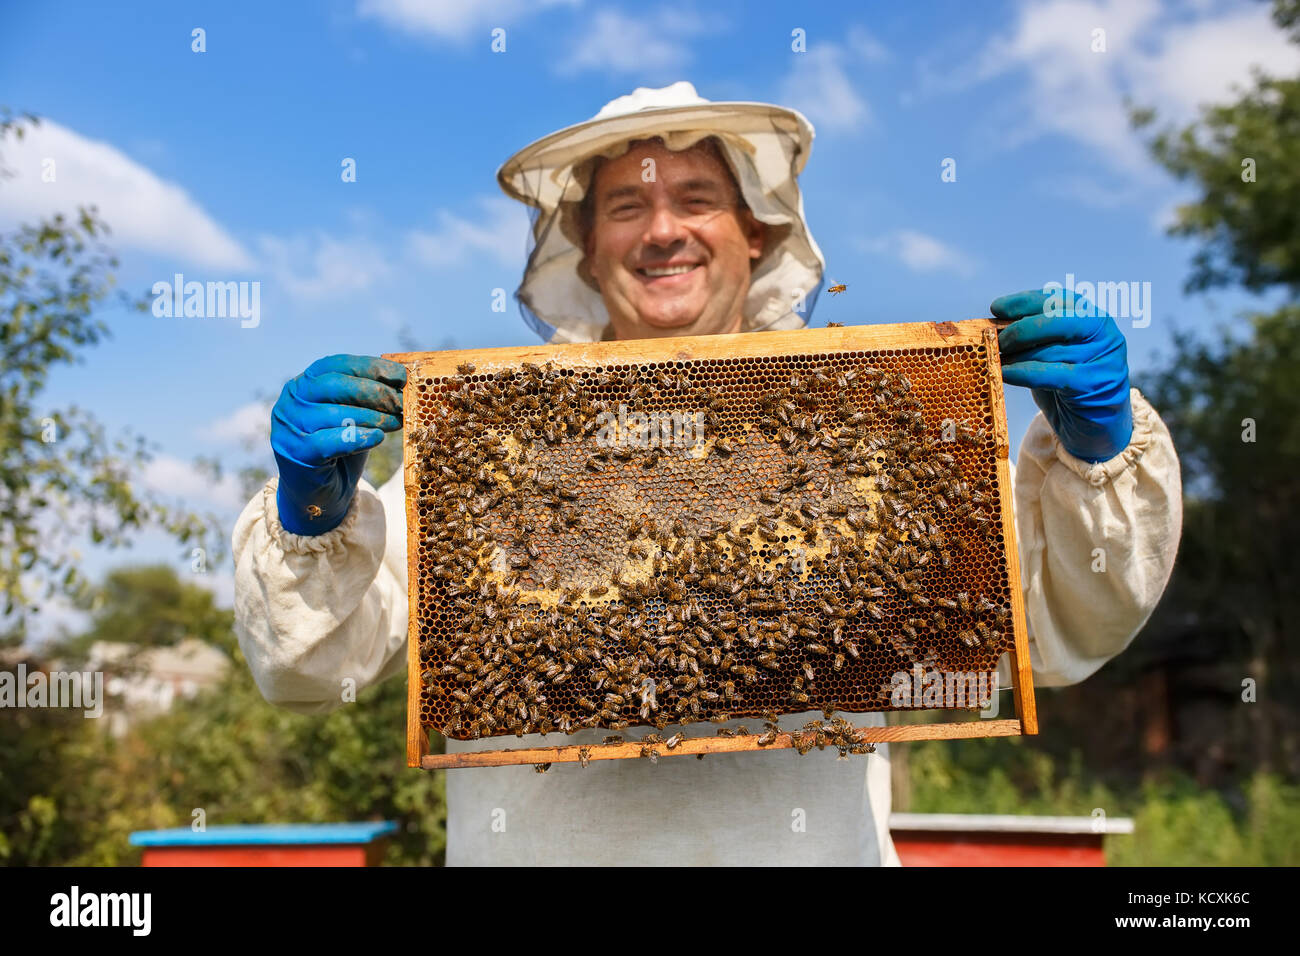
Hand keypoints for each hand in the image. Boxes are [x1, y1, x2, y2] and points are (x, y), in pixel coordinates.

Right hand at [271, 354, 405, 534]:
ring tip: (396, 422)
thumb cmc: (340, 449)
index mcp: (303, 384)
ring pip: (332, 414)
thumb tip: (401, 383)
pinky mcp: (295, 455)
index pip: (336, 365)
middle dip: (374, 392)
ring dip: (371, 416)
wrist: (319, 495)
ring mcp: (288, 428)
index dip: (370, 367)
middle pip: (333, 385)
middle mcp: (290, 402)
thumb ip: (367, 399)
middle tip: (401, 402)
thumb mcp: (353, 417)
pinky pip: (327, 442)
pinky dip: (356, 438)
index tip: (400, 376)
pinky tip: (377, 438)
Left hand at [991, 287, 1132, 462]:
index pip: (1058, 299)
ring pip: (1050, 349)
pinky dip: (1024, 372)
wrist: (1093, 423)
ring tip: (994, 359)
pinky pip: (1053, 374)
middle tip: (994, 340)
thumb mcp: (1051, 353)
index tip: (996, 308)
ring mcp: (1103, 358)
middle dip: (1019, 329)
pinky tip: (1004, 373)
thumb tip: (992, 326)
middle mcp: (1103, 333)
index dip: (1024, 301)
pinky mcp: (1095, 384)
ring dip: (1016, 355)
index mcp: (1093, 317)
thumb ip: (1033, 337)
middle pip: (1055, 320)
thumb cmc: (1066, 384)